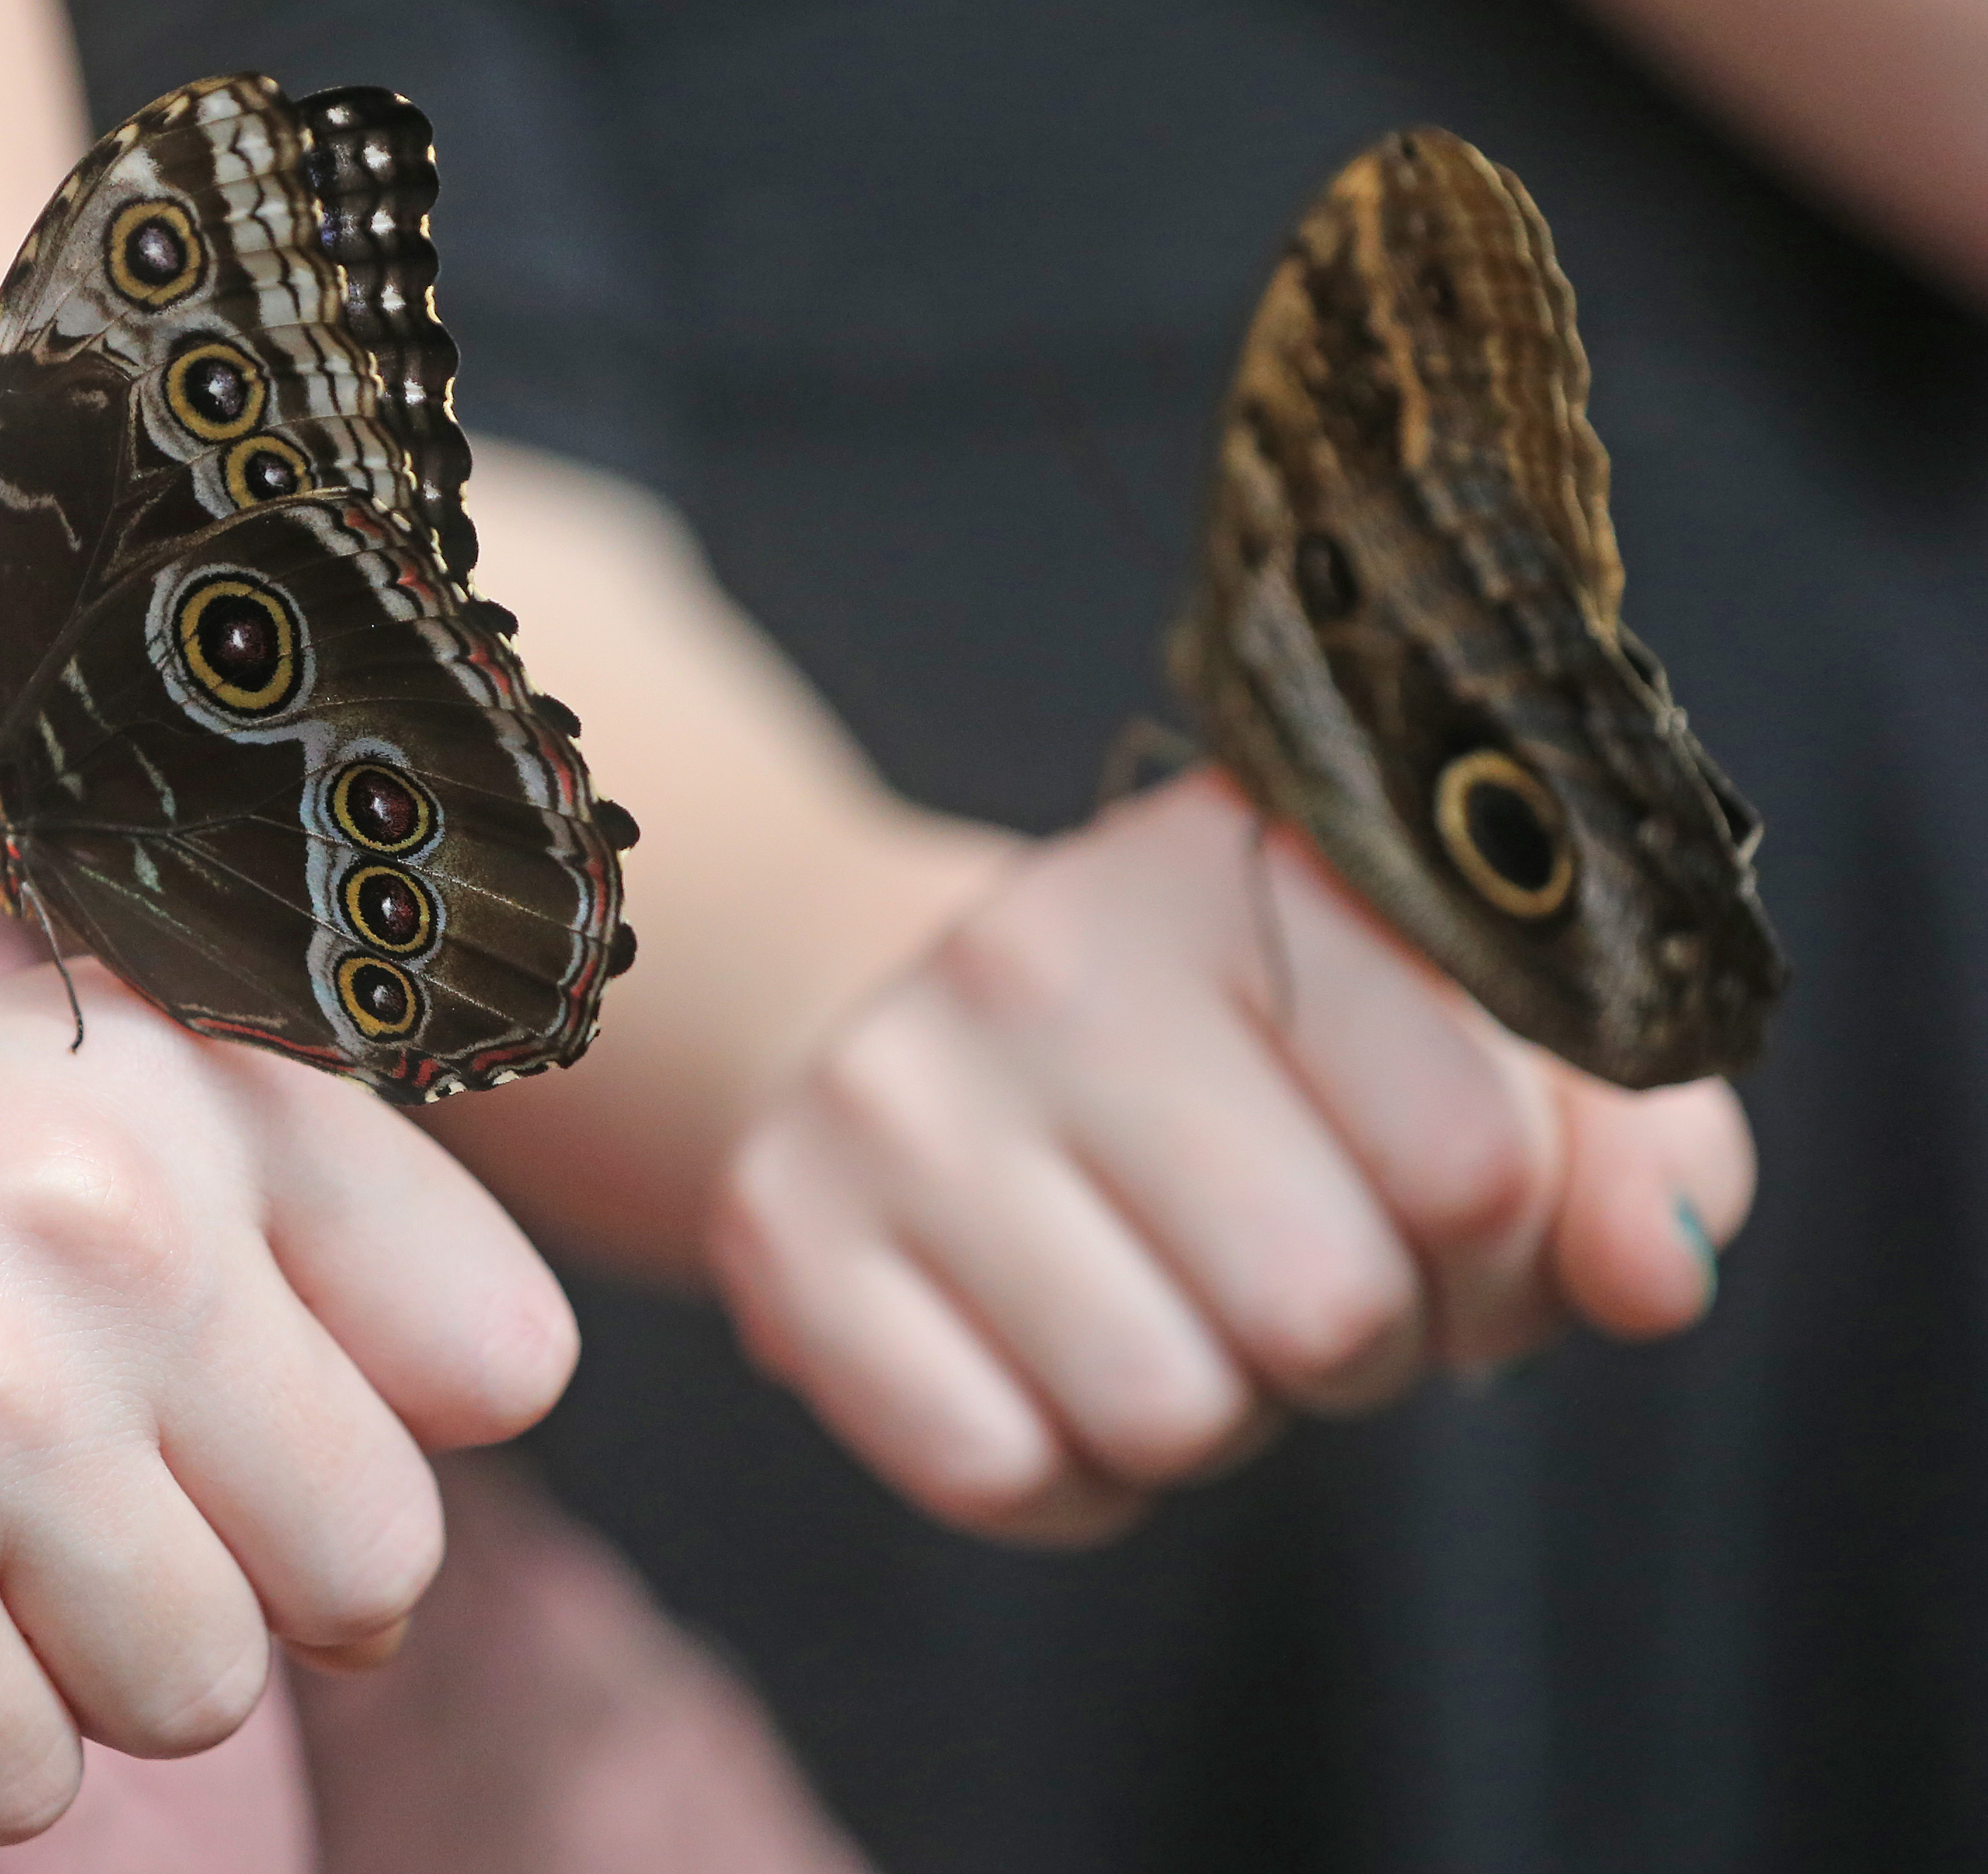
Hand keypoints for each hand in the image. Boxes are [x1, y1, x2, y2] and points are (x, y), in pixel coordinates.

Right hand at [0, 963, 573, 1842]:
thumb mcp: (4, 1114)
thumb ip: (262, 1221)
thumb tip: (504, 1401)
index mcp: (174, 1086)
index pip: (500, 1340)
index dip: (395, 1424)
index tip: (247, 1429)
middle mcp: (111, 1220)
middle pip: (380, 1551)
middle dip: (233, 1581)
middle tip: (52, 1523)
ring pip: (207, 1688)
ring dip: (62, 1665)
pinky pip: (24, 1786)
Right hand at [707, 770, 1749, 1545]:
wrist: (883, 1020)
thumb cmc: (1221, 1057)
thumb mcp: (1447, 1042)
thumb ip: (1619, 1140)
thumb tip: (1658, 1276)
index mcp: (1239, 860)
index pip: (1475, 1153)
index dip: (1495, 1240)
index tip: (1428, 1202)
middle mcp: (1039, 947)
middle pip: (1326, 1306)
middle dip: (1353, 1338)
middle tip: (1281, 1262)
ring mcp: (891, 1093)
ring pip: (1166, 1410)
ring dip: (1210, 1408)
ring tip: (1161, 1294)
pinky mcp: (780, 1235)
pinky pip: (1004, 1473)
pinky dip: (1067, 1471)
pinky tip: (1042, 1352)